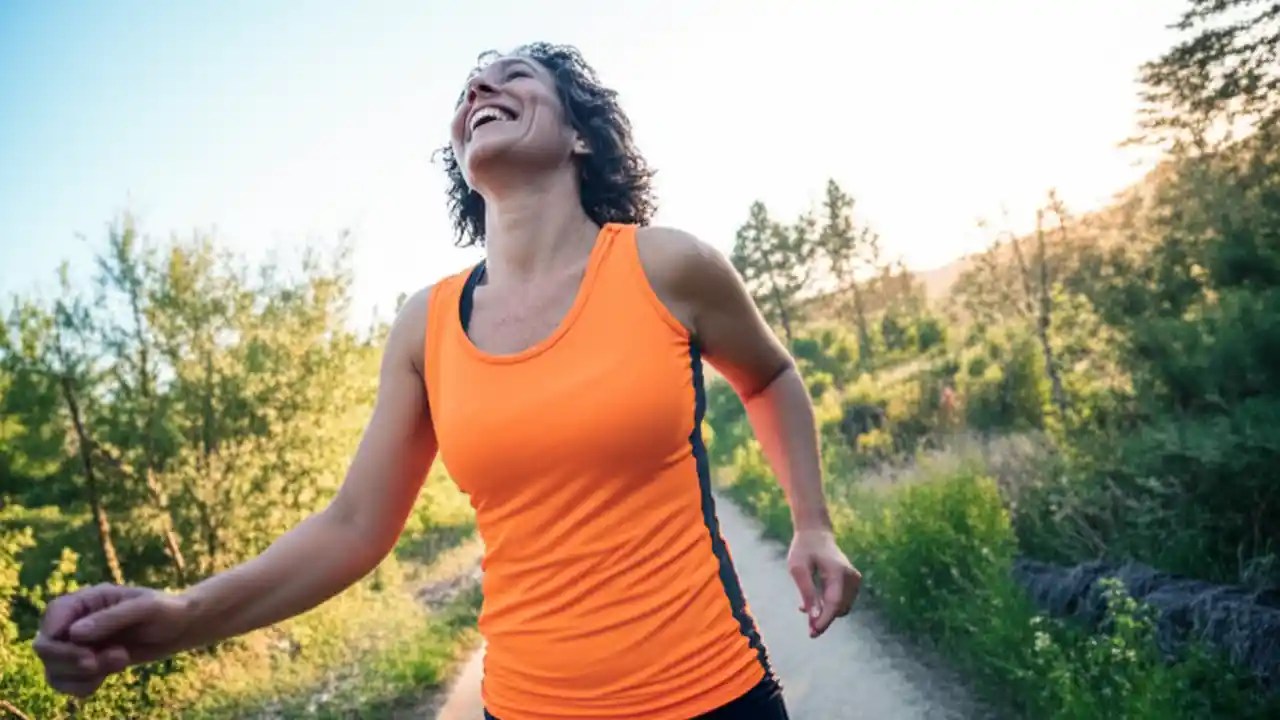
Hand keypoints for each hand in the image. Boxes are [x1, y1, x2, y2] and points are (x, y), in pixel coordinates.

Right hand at [33, 583, 192, 696]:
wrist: (179, 628)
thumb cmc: (165, 611)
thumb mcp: (146, 608)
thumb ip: (111, 618)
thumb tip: (74, 633)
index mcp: (87, 599)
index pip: (52, 617)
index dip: (58, 640)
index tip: (87, 653)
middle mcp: (76, 621)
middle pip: (44, 647)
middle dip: (71, 661)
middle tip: (104, 662)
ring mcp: (76, 644)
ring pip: (52, 669)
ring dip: (81, 676)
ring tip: (121, 660)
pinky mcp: (84, 664)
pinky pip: (65, 683)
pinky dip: (82, 687)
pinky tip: (107, 676)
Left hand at [787, 527, 860, 637]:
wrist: (815, 534)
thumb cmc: (803, 550)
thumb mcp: (798, 569)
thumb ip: (807, 592)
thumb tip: (812, 618)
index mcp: (838, 571)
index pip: (834, 602)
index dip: (824, 620)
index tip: (812, 634)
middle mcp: (851, 576)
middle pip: (840, 608)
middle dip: (824, 619)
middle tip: (806, 626)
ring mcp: (854, 579)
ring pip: (842, 608)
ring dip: (826, 613)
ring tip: (804, 608)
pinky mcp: (853, 582)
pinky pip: (842, 602)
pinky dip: (829, 606)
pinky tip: (813, 603)